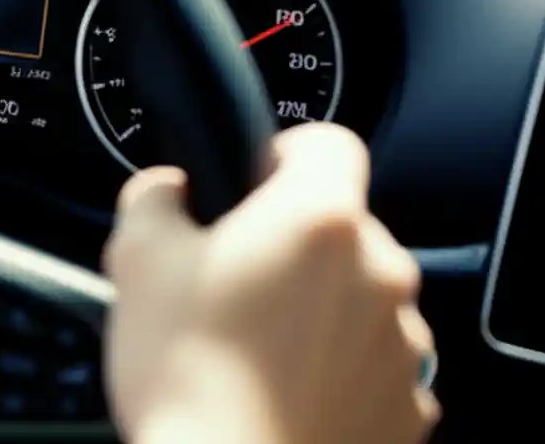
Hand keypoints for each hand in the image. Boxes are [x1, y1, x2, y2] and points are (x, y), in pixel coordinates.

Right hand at [103, 122, 438, 443]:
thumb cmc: (187, 378)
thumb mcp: (136, 258)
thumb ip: (156, 195)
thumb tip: (169, 190)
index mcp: (319, 218)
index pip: (326, 141)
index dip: (281, 156)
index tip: (253, 188)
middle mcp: (379, 272)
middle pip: (339, 230)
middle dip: (290, 248)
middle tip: (230, 286)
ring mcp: (403, 343)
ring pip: (357, 299)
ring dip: (315, 312)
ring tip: (252, 350)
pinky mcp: (407, 404)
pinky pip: (370, 365)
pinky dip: (334, 371)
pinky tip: (281, 391)